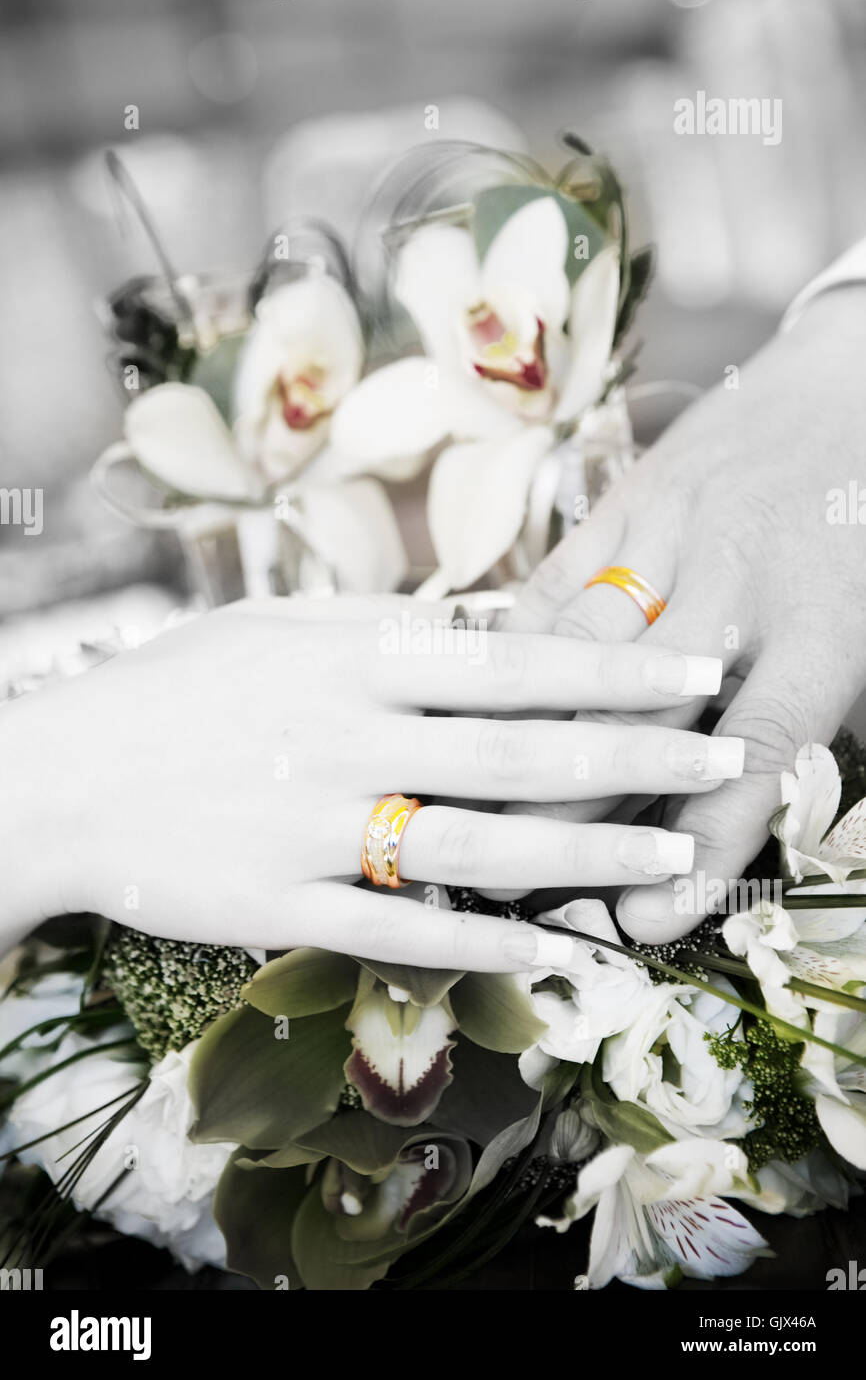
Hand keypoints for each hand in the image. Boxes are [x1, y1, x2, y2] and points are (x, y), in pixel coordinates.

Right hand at [0, 594, 730, 970]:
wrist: (56, 778)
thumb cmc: (171, 690)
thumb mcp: (269, 625)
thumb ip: (380, 625)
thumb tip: (490, 623)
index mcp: (347, 657)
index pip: (513, 659)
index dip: (614, 667)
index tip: (695, 671)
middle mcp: (346, 736)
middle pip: (521, 749)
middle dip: (637, 755)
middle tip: (726, 758)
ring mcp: (317, 826)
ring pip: (480, 843)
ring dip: (588, 853)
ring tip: (675, 859)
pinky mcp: (283, 903)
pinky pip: (401, 928)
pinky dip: (482, 940)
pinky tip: (553, 950)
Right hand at [508, 287, 865, 942]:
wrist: (854, 376)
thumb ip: (813, 715)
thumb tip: (729, 812)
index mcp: (825, 627)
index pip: (755, 755)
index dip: (702, 846)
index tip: (647, 916)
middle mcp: (739, 584)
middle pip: (643, 717)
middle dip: (585, 806)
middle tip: (527, 875)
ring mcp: (670, 536)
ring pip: (578, 657)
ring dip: (529, 739)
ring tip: (477, 810)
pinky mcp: (620, 503)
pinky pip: (550, 590)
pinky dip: (512, 653)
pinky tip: (471, 706)